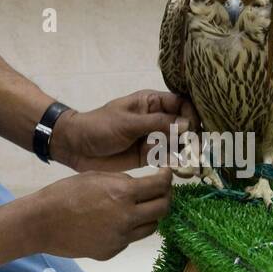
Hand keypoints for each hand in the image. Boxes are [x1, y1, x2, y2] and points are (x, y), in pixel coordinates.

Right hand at [30, 167, 173, 259]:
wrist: (41, 223)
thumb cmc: (64, 193)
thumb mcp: (96, 176)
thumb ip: (122, 181)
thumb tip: (141, 186)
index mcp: (122, 193)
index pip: (159, 186)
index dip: (167, 179)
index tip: (167, 175)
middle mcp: (126, 218)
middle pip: (162, 209)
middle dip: (165, 198)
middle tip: (160, 192)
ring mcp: (120, 238)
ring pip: (150, 228)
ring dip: (150, 216)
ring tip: (139, 208)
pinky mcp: (112, 251)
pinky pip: (130, 239)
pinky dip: (129, 229)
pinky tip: (114, 222)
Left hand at [50, 91, 196, 172]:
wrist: (77, 147)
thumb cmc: (99, 127)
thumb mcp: (128, 122)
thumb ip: (157, 123)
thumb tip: (187, 125)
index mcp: (151, 103)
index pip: (181, 103)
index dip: (191, 113)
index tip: (193, 127)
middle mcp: (157, 119)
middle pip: (184, 124)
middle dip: (192, 136)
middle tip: (196, 149)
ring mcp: (154, 138)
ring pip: (179, 143)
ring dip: (187, 151)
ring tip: (192, 161)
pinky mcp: (149, 156)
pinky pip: (168, 158)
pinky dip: (176, 163)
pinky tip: (180, 168)